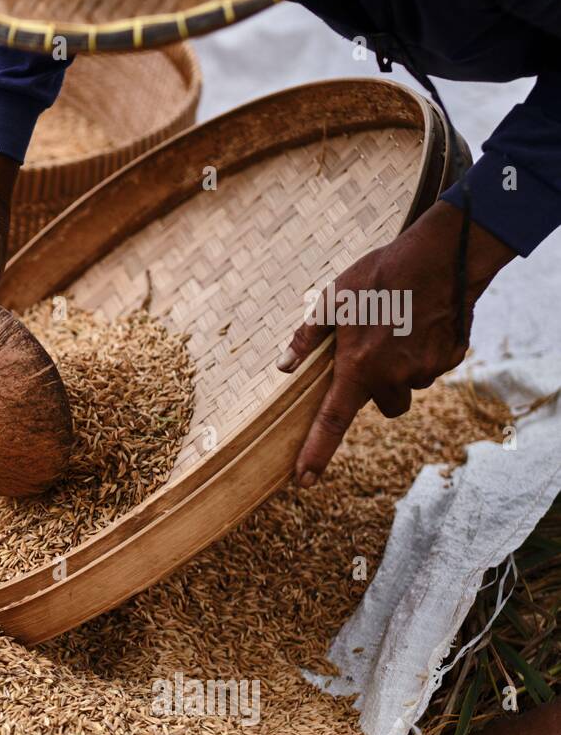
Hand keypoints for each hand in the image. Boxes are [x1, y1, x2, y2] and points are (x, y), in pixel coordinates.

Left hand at [278, 200, 515, 484]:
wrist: (442, 255)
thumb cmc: (381, 274)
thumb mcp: (333, 299)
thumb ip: (307, 337)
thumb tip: (284, 366)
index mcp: (358, 368)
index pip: (332, 422)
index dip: (316, 453)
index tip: (304, 479)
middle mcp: (393, 377)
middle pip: (385, 406)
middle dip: (379, 389)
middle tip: (375, 352)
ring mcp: (425, 369)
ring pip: (410, 383)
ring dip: (402, 367)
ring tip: (400, 325)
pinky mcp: (451, 358)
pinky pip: (433, 365)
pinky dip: (425, 350)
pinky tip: (422, 321)